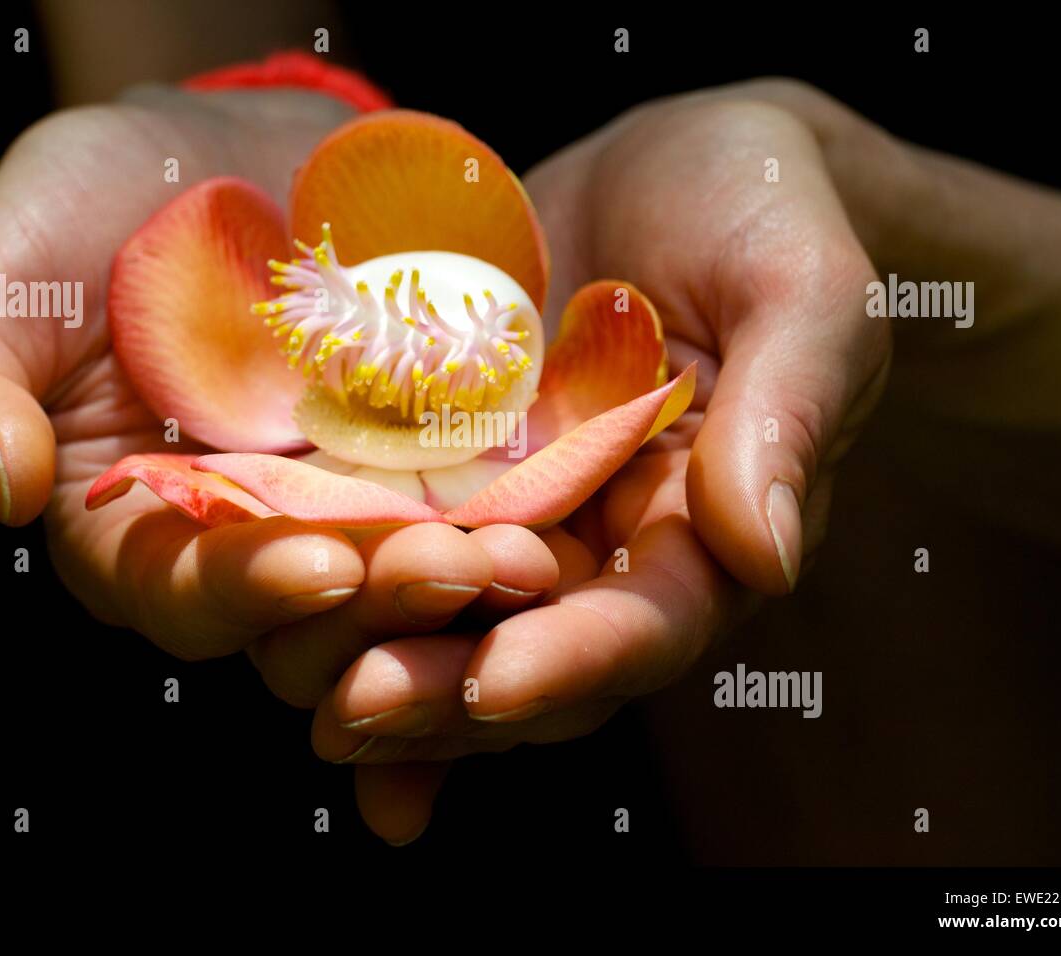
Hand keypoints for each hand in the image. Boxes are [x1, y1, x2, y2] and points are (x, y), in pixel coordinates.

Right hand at [0, 87, 528, 659]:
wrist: (244, 145)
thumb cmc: (103, 202)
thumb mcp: (7, 266)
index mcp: (137, 527)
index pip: (179, 590)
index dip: (241, 590)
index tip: (311, 566)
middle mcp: (255, 538)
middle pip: (315, 612)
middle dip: (381, 601)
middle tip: (452, 570)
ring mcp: (359, 506)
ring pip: (412, 579)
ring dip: (469, 582)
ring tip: (526, 558)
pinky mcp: (445, 463)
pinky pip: (491, 509)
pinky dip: (529, 521)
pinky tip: (573, 519)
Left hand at [311, 83, 893, 843]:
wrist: (669, 165)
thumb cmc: (759, 213)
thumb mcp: (802, 294)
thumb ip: (787, 415)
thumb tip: (768, 555)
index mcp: (698, 533)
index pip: (646, 622)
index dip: (577, 658)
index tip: (501, 680)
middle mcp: (597, 546)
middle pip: (526, 648)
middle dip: (446, 690)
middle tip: (359, 706)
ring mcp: (508, 508)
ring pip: (439, 615)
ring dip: (371, 658)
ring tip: (298, 681)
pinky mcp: (434, 463)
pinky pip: (379, 532)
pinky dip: (324, 583)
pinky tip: (258, 620)